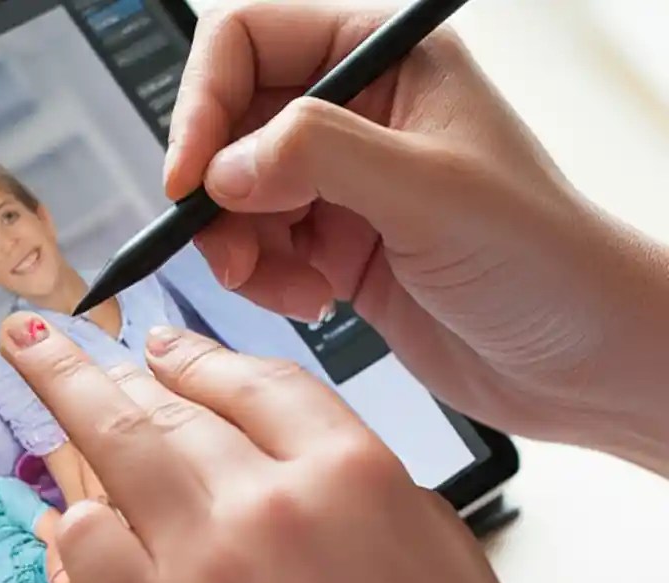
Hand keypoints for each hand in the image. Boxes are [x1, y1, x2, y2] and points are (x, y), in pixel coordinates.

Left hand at [0, 315, 528, 582]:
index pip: (256, 382)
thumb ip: (375, 489)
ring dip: (69, 392)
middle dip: (108, 363)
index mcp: (355, 479)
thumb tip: (302, 447)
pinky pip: (84, 541)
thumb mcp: (449, 568)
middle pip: (169, 402)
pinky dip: (80, 523)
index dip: (198, 356)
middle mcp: (270, 506)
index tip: (164, 346)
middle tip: (55, 336)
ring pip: (113, 444)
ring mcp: (199, 563)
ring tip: (37, 357)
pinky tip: (75, 510)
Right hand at [166, 2, 668, 469]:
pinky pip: (253, 246)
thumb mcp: (430, 192)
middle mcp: (354, 110)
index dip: (203, 102)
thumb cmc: (544, 259)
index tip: (189, 176)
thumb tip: (223, 163)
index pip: (248, 39)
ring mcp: (338, 179)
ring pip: (229, 190)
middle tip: (227, 247)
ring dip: (237, 245)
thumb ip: (318, 156)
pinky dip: (261, 278)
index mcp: (384, 57)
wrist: (579, 357)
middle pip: (226, 121)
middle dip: (216, 190)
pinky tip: (311, 298)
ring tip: (286, 284)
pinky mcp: (330, 241)